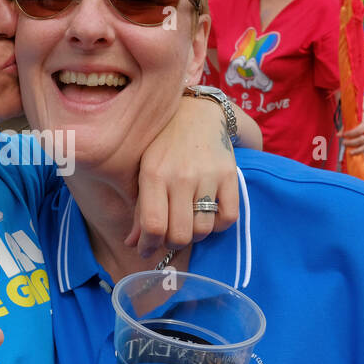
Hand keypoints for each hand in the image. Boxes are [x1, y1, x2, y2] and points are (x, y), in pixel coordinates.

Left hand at [130, 96, 239, 255]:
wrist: (196, 113)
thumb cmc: (163, 146)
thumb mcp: (144, 171)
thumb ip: (139, 208)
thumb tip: (133, 244)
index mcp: (153, 174)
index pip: (153, 225)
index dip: (149, 246)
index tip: (147, 250)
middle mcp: (180, 176)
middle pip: (180, 234)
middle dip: (172, 244)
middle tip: (170, 237)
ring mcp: (207, 175)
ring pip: (203, 229)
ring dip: (194, 236)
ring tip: (188, 224)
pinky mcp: (230, 175)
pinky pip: (228, 217)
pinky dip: (218, 226)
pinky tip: (208, 216)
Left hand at [341, 100, 363, 155]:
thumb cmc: (357, 120)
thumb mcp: (350, 122)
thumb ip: (344, 128)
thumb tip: (338, 135)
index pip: (358, 130)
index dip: (351, 133)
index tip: (343, 135)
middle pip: (361, 139)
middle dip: (352, 142)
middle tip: (343, 143)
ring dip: (357, 150)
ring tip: (350, 152)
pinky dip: (360, 152)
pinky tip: (354, 154)